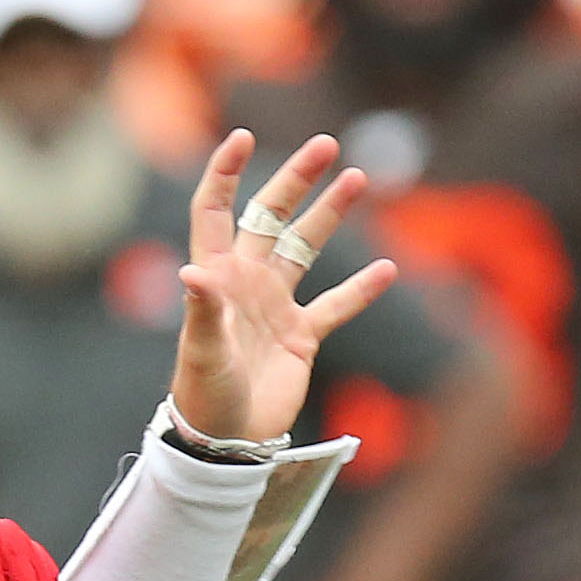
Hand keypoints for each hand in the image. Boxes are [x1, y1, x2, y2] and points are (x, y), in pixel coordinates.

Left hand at [172, 130, 397, 444]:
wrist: (227, 443)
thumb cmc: (204, 396)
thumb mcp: (201, 352)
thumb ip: (202, 310)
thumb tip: (192, 273)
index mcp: (216, 276)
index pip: (216, 211)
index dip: (225, 173)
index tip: (243, 137)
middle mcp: (246, 282)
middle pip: (270, 216)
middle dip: (296, 180)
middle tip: (325, 146)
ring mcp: (275, 307)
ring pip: (305, 249)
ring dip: (329, 215)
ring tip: (356, 178)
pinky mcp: (300, 337)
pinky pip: (335, 306)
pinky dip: (360, 290)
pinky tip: (388, 270)